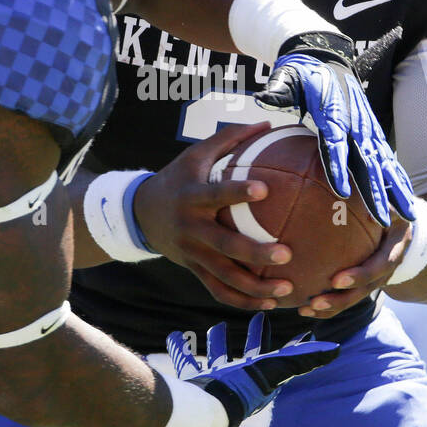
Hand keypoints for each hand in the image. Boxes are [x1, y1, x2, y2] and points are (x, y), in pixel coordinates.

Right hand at [133, 121, 294, 309]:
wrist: (140, 212)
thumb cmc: (178, 178)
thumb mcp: (196, 154)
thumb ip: (230, 138)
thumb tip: (267, 122)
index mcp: (192, 196)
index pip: (216, 194)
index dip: (238, 192)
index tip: (265, 189)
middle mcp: (191, 227)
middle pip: (224, 245)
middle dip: (255, 252)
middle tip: (286, 253)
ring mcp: (192, 253)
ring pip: (224, 276)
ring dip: (255, 286)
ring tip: (286, 289)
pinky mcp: (194, 269)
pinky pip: (219, 290)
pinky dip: (243, 301)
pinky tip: (270, 304)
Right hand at [166, 312, 339, 426]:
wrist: (206, 413)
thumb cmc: (242, 390)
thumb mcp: (276, 368)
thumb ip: (303, 359)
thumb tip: (335, 349)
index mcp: (259, 376)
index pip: (281, 356)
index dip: (292, 344)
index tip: (301, 329)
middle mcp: (239, 379)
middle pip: (250, 354)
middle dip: (254, 336)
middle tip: (258, 316)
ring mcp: (215, 382)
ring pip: (218, 357)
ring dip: (217, 343)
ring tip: (215, 327)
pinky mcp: (193, 382)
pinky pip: (186, 362)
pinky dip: (181, 349)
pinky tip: (176, 336)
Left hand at [256, 31, 415, 228]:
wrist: (327, 58)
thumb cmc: (303, 73)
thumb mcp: (288, 75)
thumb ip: (279, 89)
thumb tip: (264, 97)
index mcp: (332, 111)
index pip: (335, 142)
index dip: (339, 166)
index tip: (342, 191)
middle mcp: (355, 122)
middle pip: (366, 160)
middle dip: (375, 190)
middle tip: (380, 217)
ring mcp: (368, 128)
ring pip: (384, 163)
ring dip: (395, 190)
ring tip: (406, 216)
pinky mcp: (373, 133)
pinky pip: (387, 160)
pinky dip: (398, 180)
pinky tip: (405, 203)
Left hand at [297, 214, 412, 318]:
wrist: (401, 229)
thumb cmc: (390, 210)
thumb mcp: (391, 204)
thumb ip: (379, 203)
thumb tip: (360, 201)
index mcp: (394, 249)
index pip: (379, 267)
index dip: (360, 275)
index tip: (337, 280)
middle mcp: (385, 270)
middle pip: (364, 290)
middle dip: (340, 299)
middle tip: (315, 301)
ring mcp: (374, 280)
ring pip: (353, 299)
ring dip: (330, 307)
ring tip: (306, 309)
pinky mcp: (362, 285)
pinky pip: (345, 300)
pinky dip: (326, 308)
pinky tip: (304, 309)